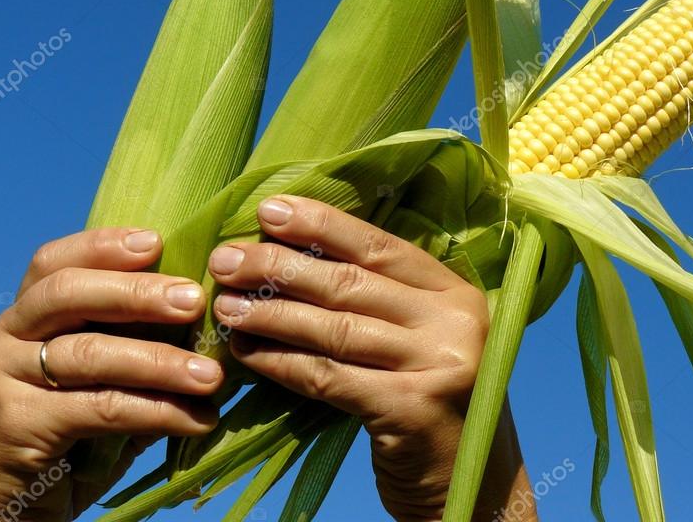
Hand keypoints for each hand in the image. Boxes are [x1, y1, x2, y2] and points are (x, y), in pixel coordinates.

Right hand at [0, 228, 221, 521]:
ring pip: (89, 354)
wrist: (16, 512)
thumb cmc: (76, 432)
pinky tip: (195, 419)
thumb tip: (214, 314)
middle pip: (69, 295)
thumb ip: (137, 339)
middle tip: (196, 301)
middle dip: (138, 293)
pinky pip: (97, 408)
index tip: (158, 241)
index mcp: (25, 314)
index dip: (104, 245)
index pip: (55, 261)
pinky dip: (155, 411)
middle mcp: (3, 336)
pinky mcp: (13, 425)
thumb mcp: (106, 376)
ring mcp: (0, 379)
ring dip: (160, 362)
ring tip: (212, 376)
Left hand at [208, 196, 537, 521]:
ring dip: (271, 314)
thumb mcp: (418, 339)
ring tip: (226, 304)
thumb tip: (291, 254)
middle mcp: (454, 321)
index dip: (321, 225)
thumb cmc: (425, 400)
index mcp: (454, 292)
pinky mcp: (412, 409)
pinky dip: (281, 363)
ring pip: (335, 329)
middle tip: (226, 258)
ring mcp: (439, 364)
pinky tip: (246, 354)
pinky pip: (329, 378)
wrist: (467, 482)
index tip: (269, 210)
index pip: (379, 246)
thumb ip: (379, 301)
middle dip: (280, 267)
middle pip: (351, 284)